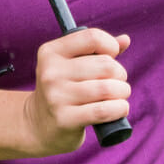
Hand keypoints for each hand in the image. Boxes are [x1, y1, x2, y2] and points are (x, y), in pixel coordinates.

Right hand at [22, 27, 130, 155]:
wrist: (39, 125)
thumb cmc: (63, 90)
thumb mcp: (71, 66)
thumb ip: (96, 51)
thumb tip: (125, 40)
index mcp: (50, 52)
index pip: (92, 38)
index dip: (110, 45)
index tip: (112, 56)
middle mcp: (50, 72)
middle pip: (106, 65)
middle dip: (120, 74)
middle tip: (117, 82)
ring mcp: (56, 96)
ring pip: (107, 89)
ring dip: (122, 92)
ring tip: (119, 96)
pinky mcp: (64, 119)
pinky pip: (103, 111)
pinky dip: (119, 109)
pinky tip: (119, 109)